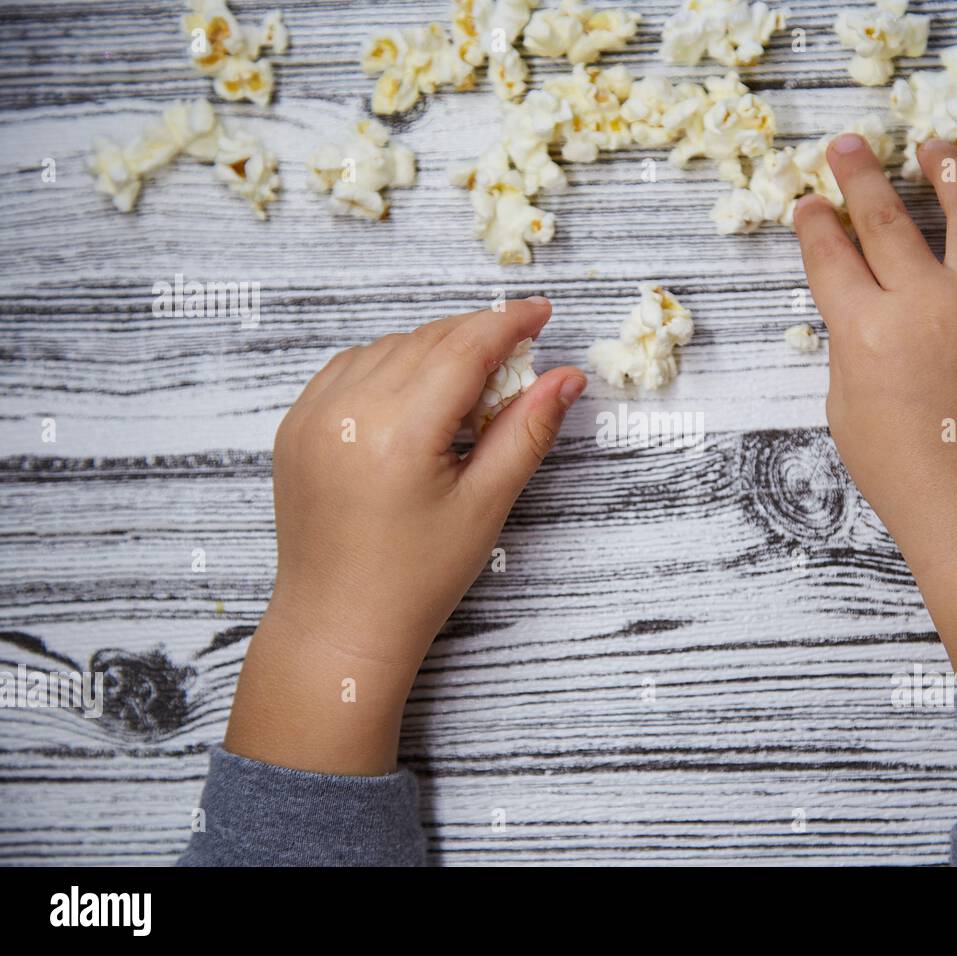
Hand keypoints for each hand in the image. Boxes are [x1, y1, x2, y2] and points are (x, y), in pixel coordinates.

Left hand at [225, 297, 585, 773]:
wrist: (339, 624)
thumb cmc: (417, 577)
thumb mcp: (485, 504)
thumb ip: (527, 431)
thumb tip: (566, 377)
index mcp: (398, 432)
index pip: (464, 348)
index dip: (508, 323)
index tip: (541, 312)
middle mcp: (347, 411)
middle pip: (427, 341)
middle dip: (477, 336)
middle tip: (519, 353)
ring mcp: (312, 415)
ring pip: (388, 348)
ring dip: (433, 349)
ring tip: (470, 382)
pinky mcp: (294, 427)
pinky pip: (348, 368)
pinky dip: (388, 365)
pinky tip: (416, 391)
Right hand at [794, 135, 956, 692]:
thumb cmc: (906, 477)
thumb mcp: (847, 412)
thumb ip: (854, 352)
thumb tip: (869, 316)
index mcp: (865, 330)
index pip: (829, 257)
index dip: (814, 225)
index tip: (810, 204)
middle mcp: (924, 302)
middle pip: (885, 218)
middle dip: (859, 175)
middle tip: (848, 147)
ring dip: (948, 167)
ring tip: (935, 147)